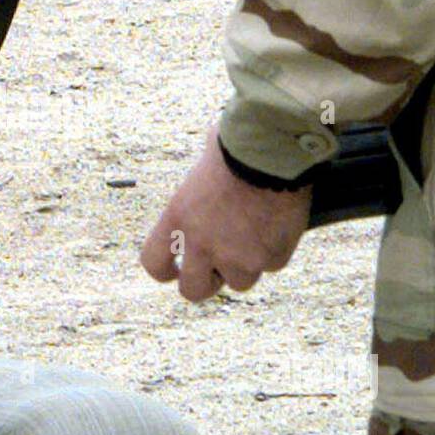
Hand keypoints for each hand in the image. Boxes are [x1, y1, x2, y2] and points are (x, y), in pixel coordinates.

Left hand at [141, 126, 311, 300]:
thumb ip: (200, 188)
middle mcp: (202, 244)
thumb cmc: (237, 144)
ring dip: (247, 264)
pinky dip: (276, 249)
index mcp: (177, 218)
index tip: (176, 269)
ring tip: (258, 235)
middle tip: (219, 269)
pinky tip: (280, 224)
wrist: (274, 149)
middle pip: (193, 290)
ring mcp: (237, 256)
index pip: (154, 263)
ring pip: (240, 281)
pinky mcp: (271, 257)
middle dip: (207, 282)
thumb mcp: (204, 164)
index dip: (166, 270)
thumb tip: (207, 176)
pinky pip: (272, 264)